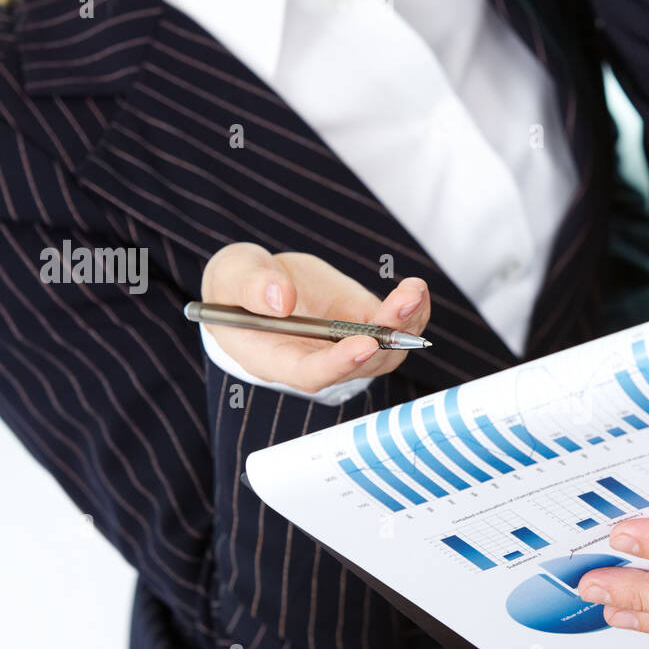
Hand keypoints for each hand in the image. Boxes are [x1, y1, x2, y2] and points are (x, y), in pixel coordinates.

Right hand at [199, 242, 430, 392]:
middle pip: (360, 365)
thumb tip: (281, 299)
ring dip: (405, 323)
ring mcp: (345, 344)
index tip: (364, 343)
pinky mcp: (363, 323)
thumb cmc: (236, 285)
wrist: (256, 281)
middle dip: (386, 338)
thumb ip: (251, 286)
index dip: (340, 364)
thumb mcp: (232, 275)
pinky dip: (410, 311)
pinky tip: (416, 289)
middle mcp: (317, 360)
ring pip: (386, 350)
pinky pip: (393, 328)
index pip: (312, 373)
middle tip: (403, 305)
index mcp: (277, 359)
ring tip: (414, 292)